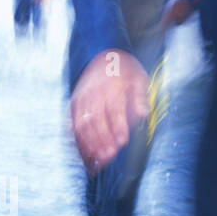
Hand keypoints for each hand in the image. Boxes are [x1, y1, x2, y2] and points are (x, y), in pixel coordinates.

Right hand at [69, 49, 149, 173]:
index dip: (118, 127)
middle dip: (101, 140)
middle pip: (96, 120)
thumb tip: (143, 113)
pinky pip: (72, 123)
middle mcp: (94, 94)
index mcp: (112, 87)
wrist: (104, 55)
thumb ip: (140, 96)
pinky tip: (82, 152)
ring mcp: (82, 99)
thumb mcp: (139, 78)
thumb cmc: (124, 71)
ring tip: (96, 160)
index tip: (122, 142)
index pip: (114, 110)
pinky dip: (76, 139)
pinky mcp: (74, 104)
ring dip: (88, 144)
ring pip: (82, 124)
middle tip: (107, 156)